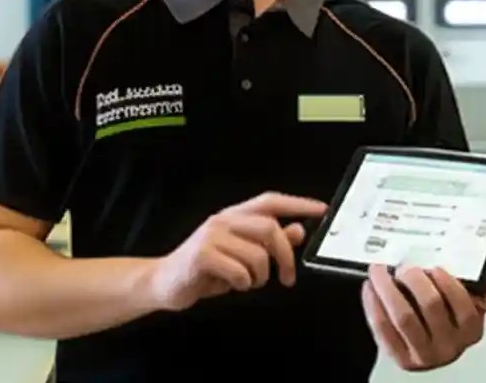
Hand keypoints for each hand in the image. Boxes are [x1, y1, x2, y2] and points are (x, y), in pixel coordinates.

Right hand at [150, 192, 326, 311]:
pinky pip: (239, 272)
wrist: (163, 282)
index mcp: (234, 216)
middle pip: (270, 228)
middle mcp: (224, 220)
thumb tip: (299, 230)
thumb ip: (268, 242)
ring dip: (259, 277)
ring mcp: (212, 236)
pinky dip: (242, 284)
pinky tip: (232, 285)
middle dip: (285, 256)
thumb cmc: (205, 269)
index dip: (298, 203)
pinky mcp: (203, 256)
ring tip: (247, 282)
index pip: (271, 201)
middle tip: (287, 277)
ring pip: (257, 255)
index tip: (322, 210)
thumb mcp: (241, 253)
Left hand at [362, 264, 485, 370]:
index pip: (462, 305)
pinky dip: (374, 305)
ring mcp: (423, 356)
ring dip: (387, 289)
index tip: (436, 267)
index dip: (447, 283)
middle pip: (429, 306)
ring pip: (402, 316)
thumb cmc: (450, 307)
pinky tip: (371, 289)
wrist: (423, 330)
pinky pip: (382, 328)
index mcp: (471, 331)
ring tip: (379, 270)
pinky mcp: (399, 358)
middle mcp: (449, 347)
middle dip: (414, 280)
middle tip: (404, 265)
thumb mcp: (477, 298)